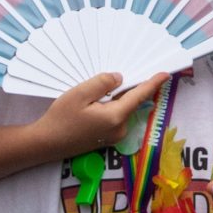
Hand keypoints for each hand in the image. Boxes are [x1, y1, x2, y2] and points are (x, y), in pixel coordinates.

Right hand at [29, 73, 169, 160]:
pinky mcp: (106, 138)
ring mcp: (114, 135)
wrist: (46, 143)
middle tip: (129, 69)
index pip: (139, 96)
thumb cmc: (61, 118)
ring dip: (119, 96)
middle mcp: (119, 128)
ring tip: (109, 82)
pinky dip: (112, 105)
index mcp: (115, 117)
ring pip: (122, 109)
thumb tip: (120, 78)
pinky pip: (115, 116)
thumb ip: (102, 83)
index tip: (166, 74)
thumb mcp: (79, 94)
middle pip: (130, 102)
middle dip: (132, 86)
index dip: (153, 83)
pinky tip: (101, 98)